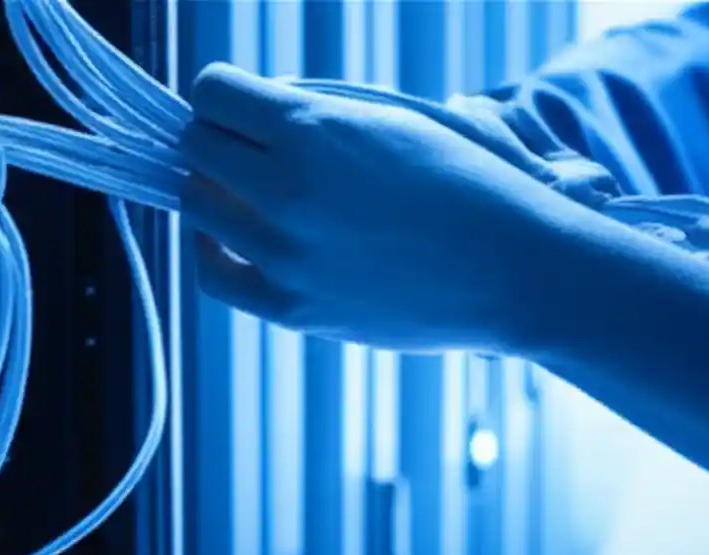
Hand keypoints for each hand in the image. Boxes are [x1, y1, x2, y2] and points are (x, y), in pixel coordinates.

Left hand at [178, 63, 588, 353]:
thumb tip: (249, 113)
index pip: (210, 92)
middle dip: (213, 138)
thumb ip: (312, 112)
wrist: (513, 271)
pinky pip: (213, 273)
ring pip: (196, 206)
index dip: (222, 93)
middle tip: (243, 149)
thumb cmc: (462, 183)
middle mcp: (288, 191)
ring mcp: (285, 256)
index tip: (239, 106)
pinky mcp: (291, 308)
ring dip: (213, 190)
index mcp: (314, 131)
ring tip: (244, 192)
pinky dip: (212, 249)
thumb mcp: (391, 119)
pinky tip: (233, 237)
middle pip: (194, 146)